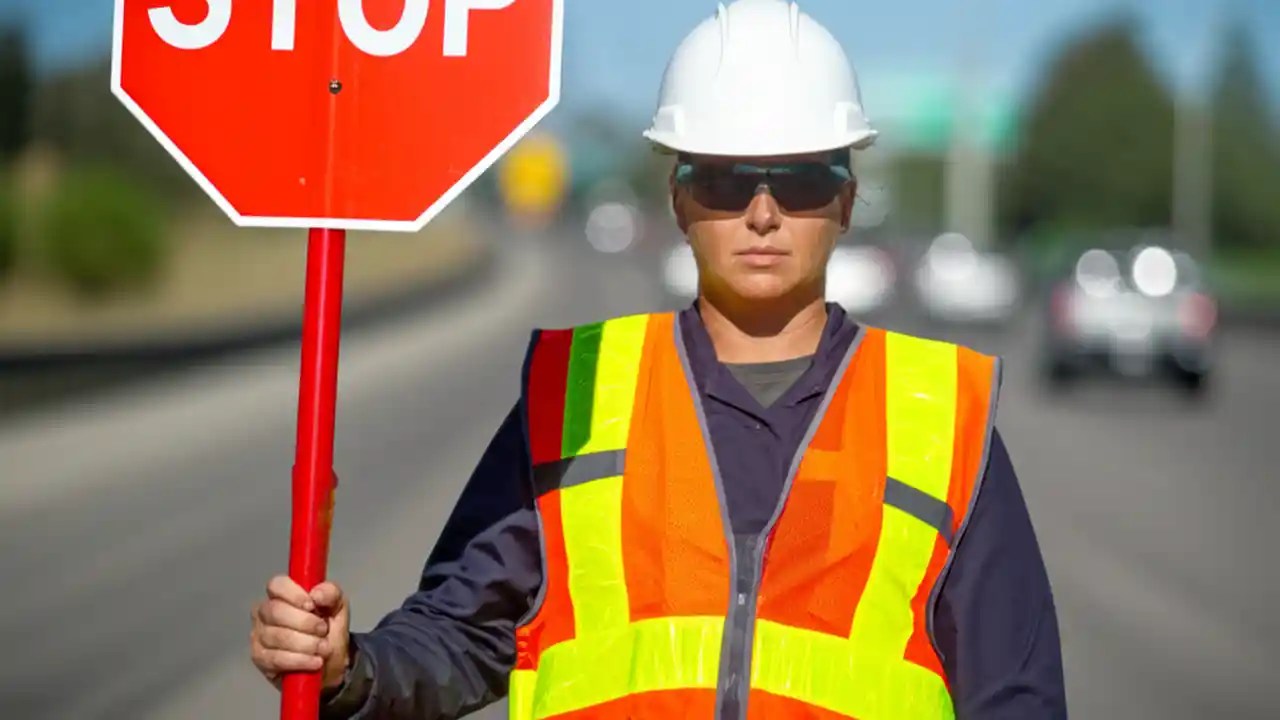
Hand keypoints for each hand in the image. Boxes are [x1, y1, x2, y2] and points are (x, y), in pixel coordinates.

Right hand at [250, 576, 351, 691]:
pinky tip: (314, 662)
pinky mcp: (260, 659)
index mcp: (282, 595)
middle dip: (304, 623)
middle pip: (275, 611)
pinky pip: (275, 659)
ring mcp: (259, 636)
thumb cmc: (328, 631)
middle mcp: (264, 613)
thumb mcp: (338, 607)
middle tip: (323, 630)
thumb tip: (316, 594)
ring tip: (323, 649)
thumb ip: (331, 593)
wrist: (330, 664)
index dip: (294, 595)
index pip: (276, 585)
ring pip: (276, 636)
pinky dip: (299, 660)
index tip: (312, 606)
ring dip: (305, 644)